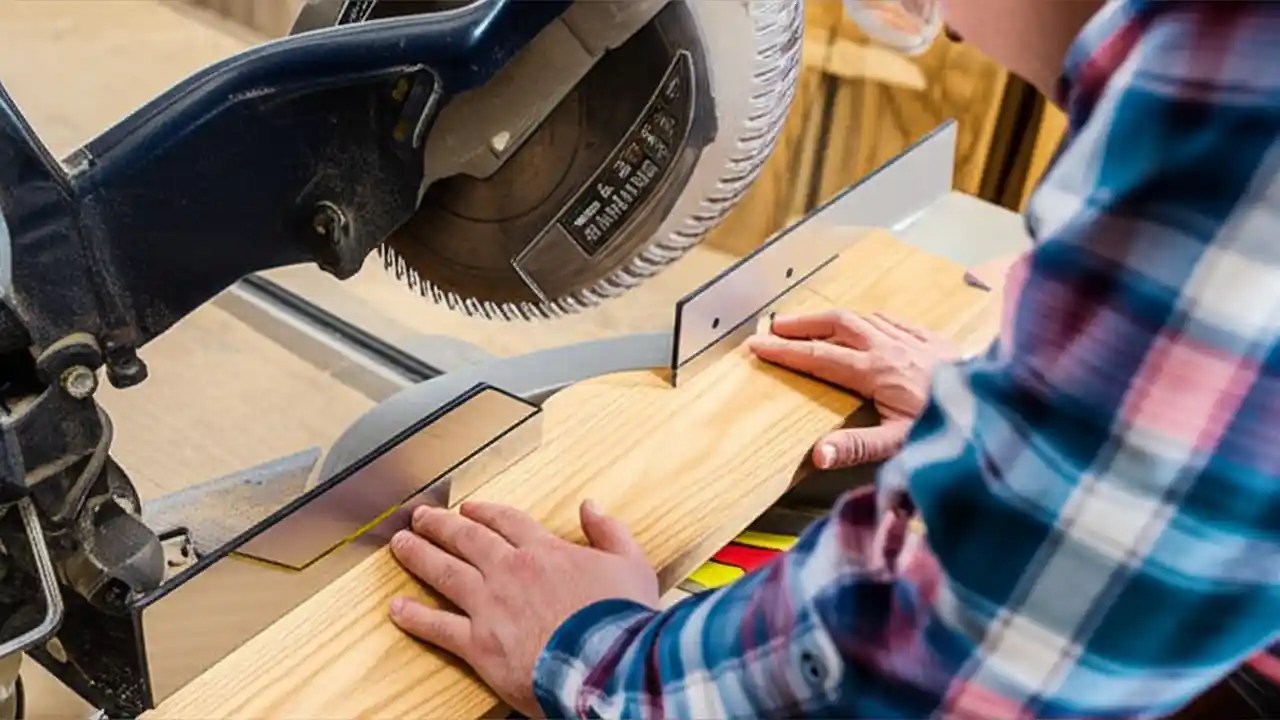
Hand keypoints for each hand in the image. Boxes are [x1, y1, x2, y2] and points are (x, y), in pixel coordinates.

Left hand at [388, 500, 658, 716]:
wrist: (608, 664)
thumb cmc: (622, 620)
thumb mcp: (631, 564)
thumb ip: (610, 531)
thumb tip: (591, 507)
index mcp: (545, 551)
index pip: (506, 521)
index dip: (484, 511)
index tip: (470, 508)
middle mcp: (511, 571)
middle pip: (467, 538)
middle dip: (440, 525)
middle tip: (421, 517)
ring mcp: (491, 606)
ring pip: (445, 572)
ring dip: (419, 555)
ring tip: (400, 544)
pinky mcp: (480, 644)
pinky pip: (438, 626)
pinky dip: (415, 616)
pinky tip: (396, 608)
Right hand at [747, 310, 958, 467]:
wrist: (1004, 406)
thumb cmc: (953, 429)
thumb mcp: (903, 446)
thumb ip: (858, 448)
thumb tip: (817, 453)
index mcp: (876, 372)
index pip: (819, 357)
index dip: (785, 351)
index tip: (757, 345)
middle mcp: (892, 348)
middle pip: (837, 324)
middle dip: (803, 324)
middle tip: (775, 326)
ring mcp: (915, 340)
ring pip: (865, 317)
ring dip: (833, 319)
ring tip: (813, 323)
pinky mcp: (936, 340)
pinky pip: (895, 320)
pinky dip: (870, 318)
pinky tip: (869, 322)